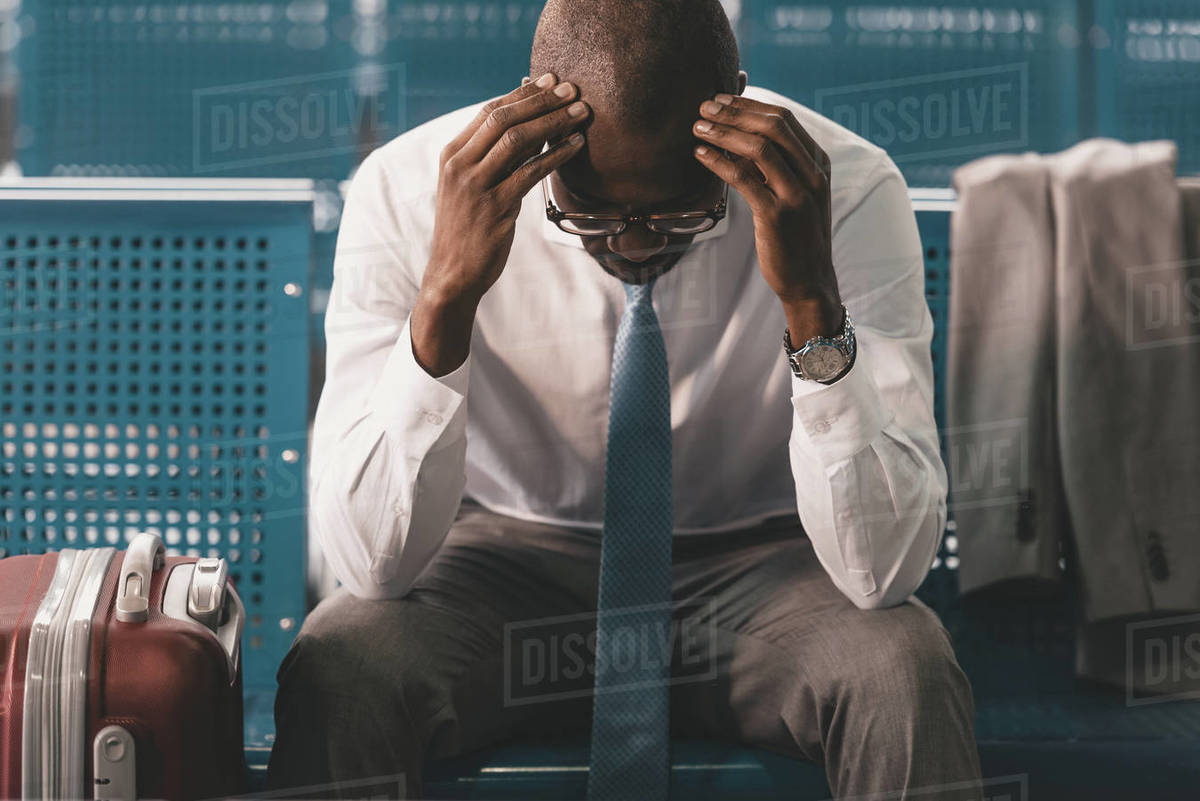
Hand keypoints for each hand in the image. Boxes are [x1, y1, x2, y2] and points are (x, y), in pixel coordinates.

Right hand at [423, 72, 589, 306]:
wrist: (453, 274)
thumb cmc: (468, 230)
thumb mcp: (470, 187)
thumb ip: (491, 159)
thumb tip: (530, 128)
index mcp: (451, 155)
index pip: (489, 111)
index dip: (522, 94)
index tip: (550, 81)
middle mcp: (460, 165)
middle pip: (504, 119)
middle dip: (541, 101)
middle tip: (572, 90)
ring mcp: (476, 186)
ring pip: (518, 140)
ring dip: (554, 123)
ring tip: (581, 113)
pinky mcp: (495, 208)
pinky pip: (531, 172)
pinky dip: (556, 155)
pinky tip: (576, 145)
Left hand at [691, 94, 841, 332]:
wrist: (809, 281)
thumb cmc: (795, 236)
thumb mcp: (796, 194)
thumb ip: (779, 166)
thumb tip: (743, 136)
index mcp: (819, 163)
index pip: (784, 119)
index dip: (750, 105)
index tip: (722, 99)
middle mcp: (813, 174)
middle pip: (773, 126)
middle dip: (735, 111)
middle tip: (704, 106)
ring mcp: (797, 194)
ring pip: (759, 148)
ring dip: (723, 132)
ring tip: (697, 127)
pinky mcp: (777, 215)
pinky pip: (744, 179)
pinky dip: (719, 162)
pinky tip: (700, 155)